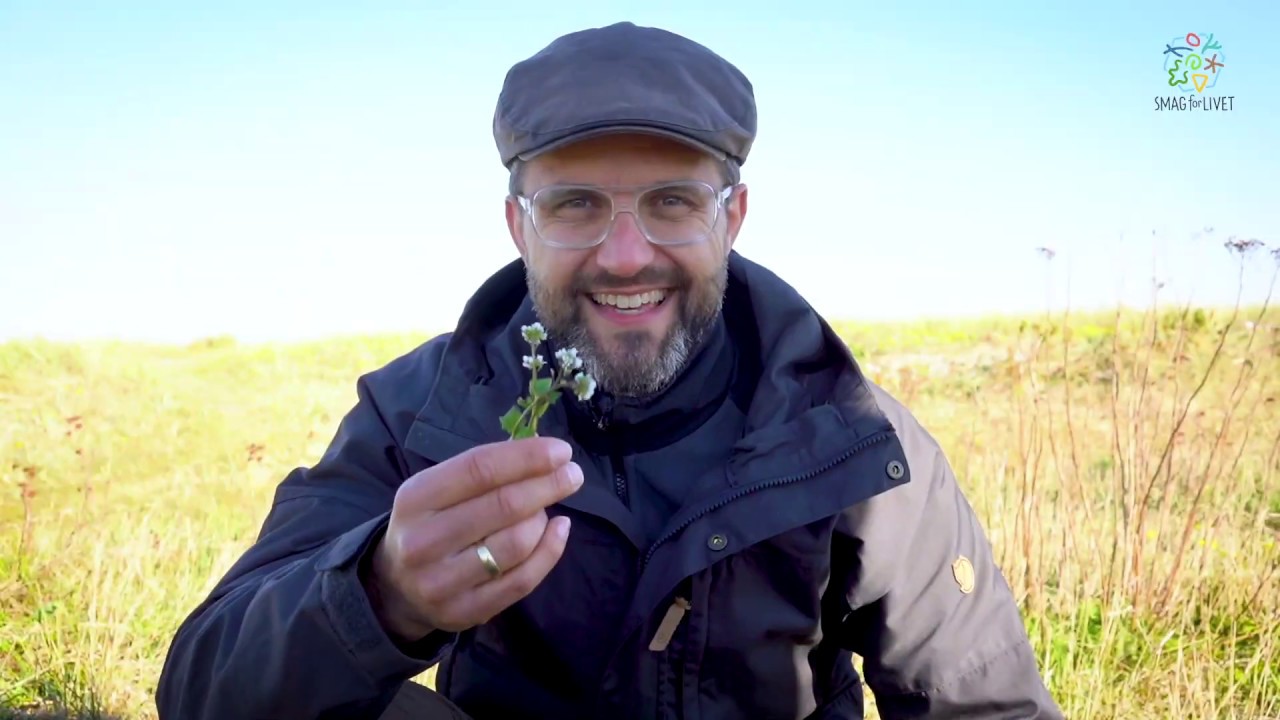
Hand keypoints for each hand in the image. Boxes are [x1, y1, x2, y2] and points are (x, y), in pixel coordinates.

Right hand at [365, 437, 581, 638]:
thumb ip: (482, 472)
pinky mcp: (464, 611)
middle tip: (573, 475)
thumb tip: (544, 455)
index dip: (526, 457)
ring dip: (543, 520)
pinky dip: (550, 551)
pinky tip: (559, 531)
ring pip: (517, 544)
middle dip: (548, 485)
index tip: (562, 451)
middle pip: (504, 506)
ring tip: (546, 510)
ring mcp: (442, 582)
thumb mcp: (437, 490)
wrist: (396, 587)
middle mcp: (424, 541)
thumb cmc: (430, 523)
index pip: (479, 469)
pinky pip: (522, 580)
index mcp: (416, 499)